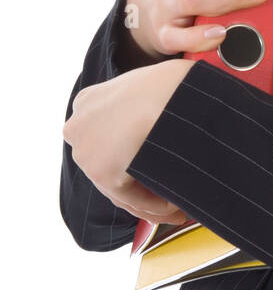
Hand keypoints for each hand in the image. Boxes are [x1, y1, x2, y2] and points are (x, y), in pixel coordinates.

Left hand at [63, 59, 196, 224]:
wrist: (172, 91)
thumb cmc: (171, 84)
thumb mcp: (148, 83)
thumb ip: (142, 103)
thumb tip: (161, 123)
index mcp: (87, 101)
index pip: (105, 137)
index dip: (132, 154)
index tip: (153, 164)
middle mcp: (78, 127)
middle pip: (108, 164)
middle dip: (137, 181)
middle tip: (165, 190)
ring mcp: (87, 152)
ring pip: (119, 187)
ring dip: (149, 199)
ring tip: (176, 205)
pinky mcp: (104, 174)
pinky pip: (134, 199)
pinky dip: (156, 205)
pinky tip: (176, 206)